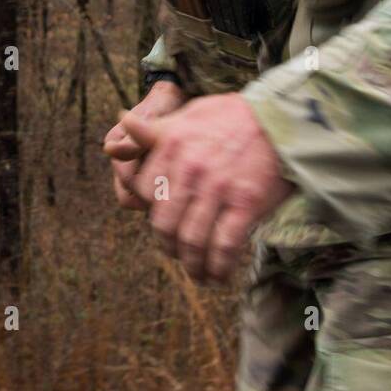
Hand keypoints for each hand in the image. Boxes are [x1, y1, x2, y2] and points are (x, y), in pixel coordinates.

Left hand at [112, 93, 294, 283]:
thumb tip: (110, 149)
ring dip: (193, 265)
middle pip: (164, 224)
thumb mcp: (187, 114)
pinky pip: (224, 246)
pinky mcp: (245, 203)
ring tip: (199, 272)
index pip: (142, 192)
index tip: (162, 219)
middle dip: (168, 246)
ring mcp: (217, 187)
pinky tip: (220, 275)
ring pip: (192, 241)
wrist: (281, 117)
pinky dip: (219, 268)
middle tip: (178, 252)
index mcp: (171, 143)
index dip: (149, 211)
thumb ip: (149, 135)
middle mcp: (189, 167)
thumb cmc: (233, 115)